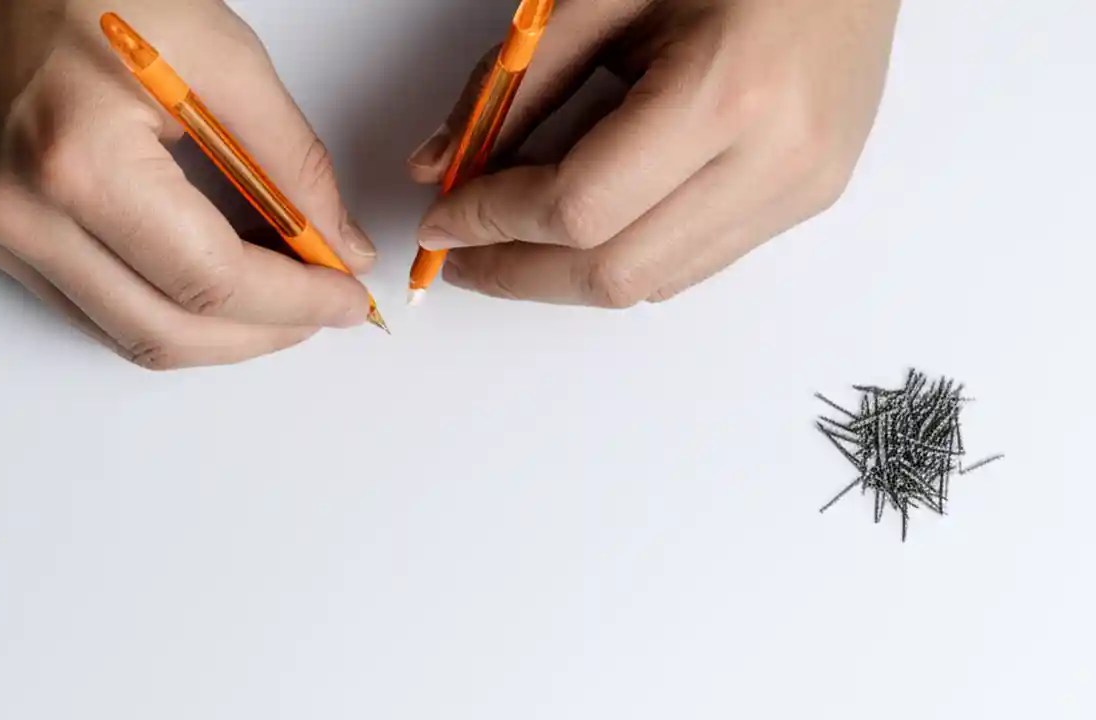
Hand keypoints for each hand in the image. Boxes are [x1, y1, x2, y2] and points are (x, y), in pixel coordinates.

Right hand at [0, 0, 375, 368]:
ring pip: (129, 335)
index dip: (297, 302)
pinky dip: (167, 308)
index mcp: (77, 162)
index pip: (210, 281)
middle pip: (167, 333)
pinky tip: (217, 279)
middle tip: (325, 308)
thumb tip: (339, 245)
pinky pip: (94, 308)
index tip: (351, 300)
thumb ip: (292, 161)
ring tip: (281, 295)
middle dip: (263, 334)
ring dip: (218, 335)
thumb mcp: (221, 55)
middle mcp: (19, 213)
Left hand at [408, 0, 899, 306]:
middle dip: (521, 273)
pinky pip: (692, 263)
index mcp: (728, 91)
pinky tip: (584, 226)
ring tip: (512, 242)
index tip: (443, 218)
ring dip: (566, 275)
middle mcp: (777, 159)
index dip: (495, 222)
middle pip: (615, 272)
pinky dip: (622, 256)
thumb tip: (439, 163)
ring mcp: (803, 188)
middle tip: (463, 255)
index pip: (581, 208)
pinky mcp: (810, 197)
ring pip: (653, 282)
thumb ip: (517, 82)